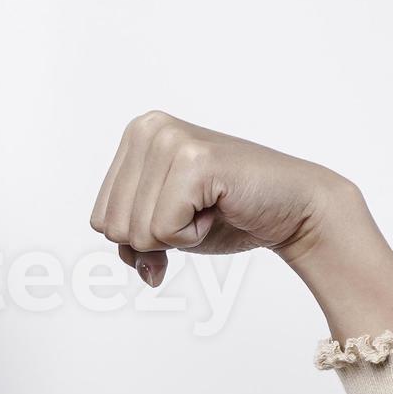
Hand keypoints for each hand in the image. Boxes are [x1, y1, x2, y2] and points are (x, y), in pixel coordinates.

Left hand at [88, 111, 392, 339]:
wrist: (292, 209)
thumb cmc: (229, 215)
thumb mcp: (165, 229)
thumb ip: (133, 243)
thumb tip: (136, 265)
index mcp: (136, 135)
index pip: (100, 218)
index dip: (140, 238)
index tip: (181, 215)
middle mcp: (148, 128)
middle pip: (112, 226)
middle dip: (155, 240)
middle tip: (197, 214)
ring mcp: (170, 140)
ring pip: (135, 231)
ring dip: (176, 237)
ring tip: (208, 208)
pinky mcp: (194, 161)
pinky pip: (163, 230)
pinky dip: (192, 236)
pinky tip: (218, 208)